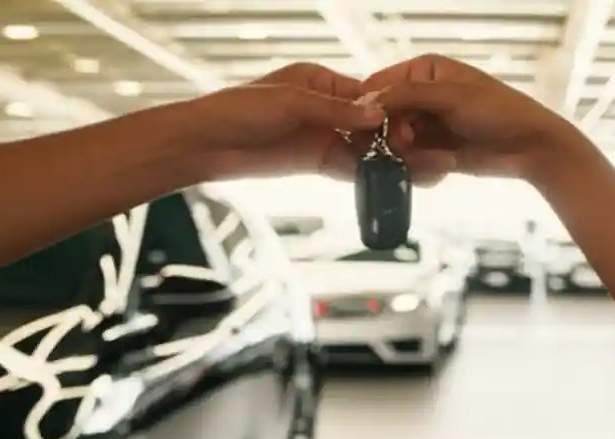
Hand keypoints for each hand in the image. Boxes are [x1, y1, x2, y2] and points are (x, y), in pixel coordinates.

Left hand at [182, 63, 384, 180]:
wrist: (208, 145)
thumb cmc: (240, 110)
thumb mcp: (291, 102)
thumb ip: (334, 111)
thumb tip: (375, 116)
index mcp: (319, 81)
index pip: (363, 95)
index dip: (384, 110)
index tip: (403, 125)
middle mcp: (325, 108)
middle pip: (367, 123)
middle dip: (385, 136)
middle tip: (405, 150)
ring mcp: (321, 136)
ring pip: (360, 147)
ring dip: (378, 157)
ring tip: (400, 168)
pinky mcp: (315, 162)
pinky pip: (346, 167)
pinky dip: (362, 174)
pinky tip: (379, 180)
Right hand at [361, 55, 583, 185]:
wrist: (530, 147)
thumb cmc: (497, 112)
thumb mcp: (452, 97)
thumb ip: (408, 96)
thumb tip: (366, 102)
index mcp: (421, 72)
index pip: (377, 87)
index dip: (370, 110)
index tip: (375, 130)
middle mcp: (419, 97)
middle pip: (380, 123)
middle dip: (397, 141)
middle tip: (413, 149)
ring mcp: (425, 127)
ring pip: (394, 148)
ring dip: (415, 159)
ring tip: (443, 161)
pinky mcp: (433, 153)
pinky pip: (411, 165)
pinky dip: (425, 170)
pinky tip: (446, 169)